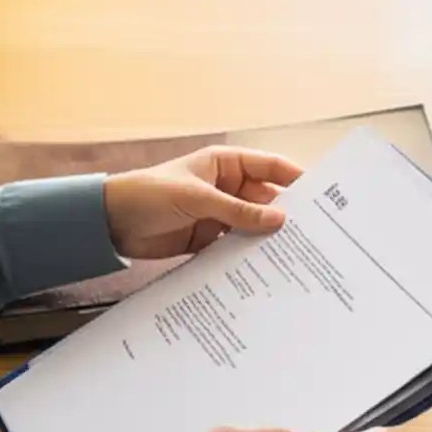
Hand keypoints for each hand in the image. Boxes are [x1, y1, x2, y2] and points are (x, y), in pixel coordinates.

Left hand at [103, 146, 301, 258]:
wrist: (108, 223)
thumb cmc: (149, 195)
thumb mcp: (197, 199)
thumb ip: (239, 212)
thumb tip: (280, 220)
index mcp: (226, 164)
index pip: (271, 167)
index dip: (296, 179)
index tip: (323, 196)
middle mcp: (228, 187)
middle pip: (268, 200)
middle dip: (288, 214)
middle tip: (315, 233)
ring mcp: (220, 214)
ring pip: (255, 225)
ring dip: (269, 238)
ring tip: (298, 255)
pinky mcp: (210, 239)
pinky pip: (238, 246)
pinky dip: (250, 255)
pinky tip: (268, 267)